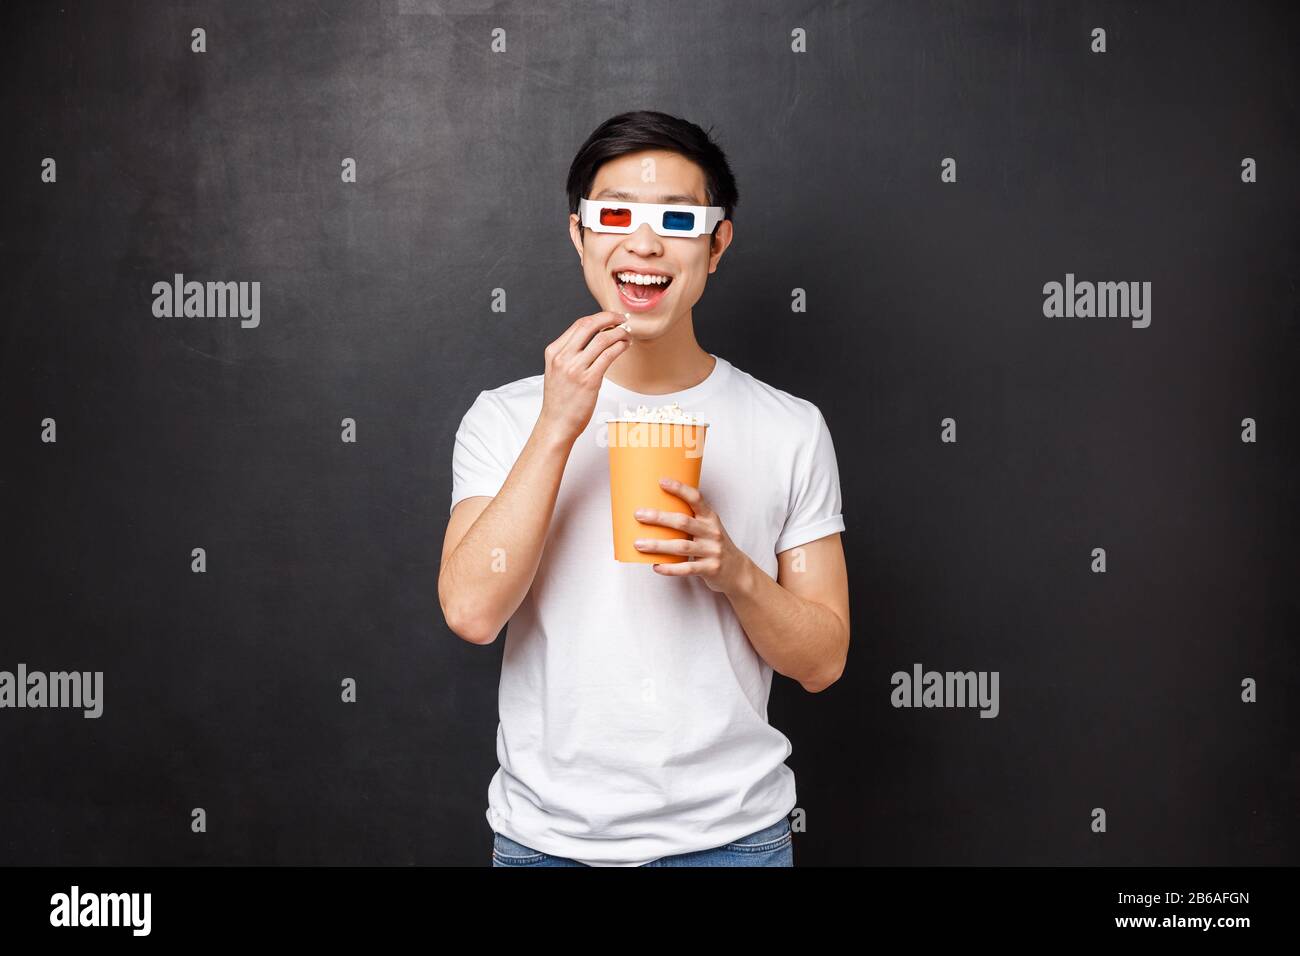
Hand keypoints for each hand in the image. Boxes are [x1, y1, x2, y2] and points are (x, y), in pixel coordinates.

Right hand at [537, 311, 630, 443]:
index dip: (598, 318)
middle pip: (589, 325)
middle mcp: (563, 357)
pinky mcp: (589, 381)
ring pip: (602, 339)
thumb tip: (593, 338)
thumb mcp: (556, 371)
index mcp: (553, 352)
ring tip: (626, 335)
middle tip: (622, 319)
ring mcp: (575, 369)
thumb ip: (569, 354)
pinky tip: (625, 346)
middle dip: (609, 318)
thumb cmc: (559, 400)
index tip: (610, 318)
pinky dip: (620, 347)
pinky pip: (609, 355)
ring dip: (619, 333)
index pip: (578, 324)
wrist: (556, 424)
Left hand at [633, 477, 750, 593]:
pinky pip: (687, 568)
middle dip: (659, 518)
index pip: (696, 499)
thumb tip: (654, 511)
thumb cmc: (714, 546)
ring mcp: (712, 551)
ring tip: (639, 544)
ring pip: (682, 546)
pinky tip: (656, 566)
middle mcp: (712, 532)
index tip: (661, 482)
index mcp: (710, 518)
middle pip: (683, 522)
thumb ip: (689, 520)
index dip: (680, 489)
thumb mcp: (708, 528)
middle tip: (639, 515)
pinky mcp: (710, 569)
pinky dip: (670, 568)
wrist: (738, 571)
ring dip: (658, 545)